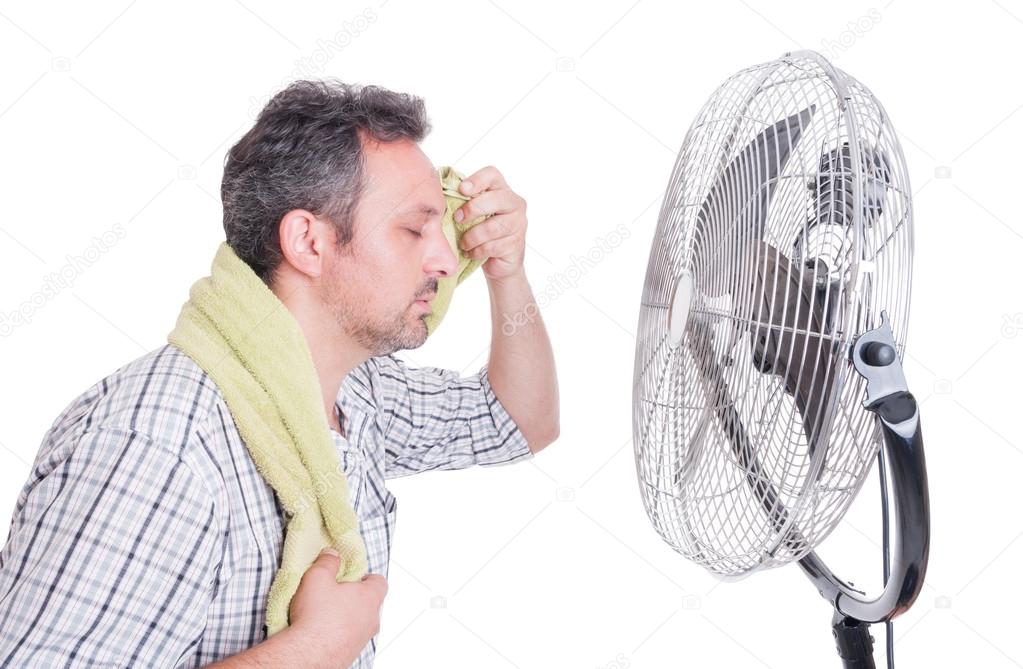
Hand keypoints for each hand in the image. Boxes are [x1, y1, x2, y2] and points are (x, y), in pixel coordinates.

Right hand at [288, 549, 387, 666]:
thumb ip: (328, 562)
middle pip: (370, 603)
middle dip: (354, 598)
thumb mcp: (317, 577)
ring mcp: (363, 639)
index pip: (380, 582)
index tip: (350, 577)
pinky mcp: (351, 654)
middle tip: (334, 595)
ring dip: (347, 617)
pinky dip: (339, 634)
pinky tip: (321, 632)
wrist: (308, 655)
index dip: (366, 577)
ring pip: (360, 623)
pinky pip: (349, 639)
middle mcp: (372, 620)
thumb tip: (332, 554)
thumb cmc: (316, 616)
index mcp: (369, 598)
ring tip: (324, 615)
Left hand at [453, 165, 527, 281]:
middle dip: (472, 209)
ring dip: (471, 237)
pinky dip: (477, 251)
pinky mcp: (516, 244)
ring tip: (463, 243)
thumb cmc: (481, 232)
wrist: (500, 261)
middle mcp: (515, 204)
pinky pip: (492, 247)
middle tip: (457, 219)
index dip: (477, 180)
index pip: (492, 175)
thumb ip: (463, 201)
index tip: (462, 189)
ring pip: (492, 228)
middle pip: (495, 199)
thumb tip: (438, 192)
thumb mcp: (473, 214)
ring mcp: (518, 224)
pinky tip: (471, 252)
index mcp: (502, 190)